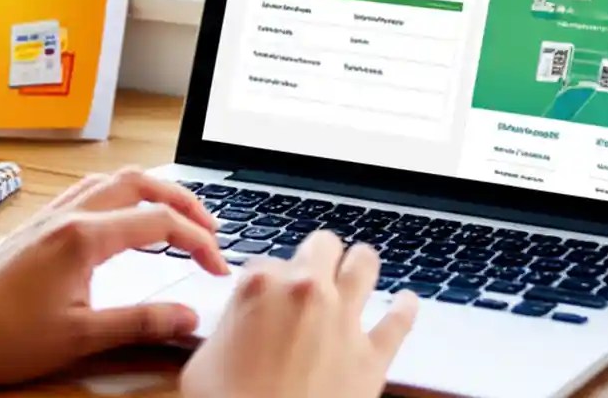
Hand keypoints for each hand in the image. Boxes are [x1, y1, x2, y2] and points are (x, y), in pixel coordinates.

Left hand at [0, 167, 229, 395]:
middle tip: (210, 229)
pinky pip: (88, 191)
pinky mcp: (37, 227)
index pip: (160, 222)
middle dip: (183, 201)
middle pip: (141, 183)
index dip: (199, 242)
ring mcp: (50, 217)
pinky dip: (120, 195)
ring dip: (152, 191)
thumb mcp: (81, 336)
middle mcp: (67, 216)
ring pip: (113, 180)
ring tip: (176, 215)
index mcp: (83, 237)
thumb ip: (141, 322)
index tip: (217, 267)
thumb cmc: (1, 338)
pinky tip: (123, 217)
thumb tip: (186, 317)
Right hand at [181, 231, 419, 397]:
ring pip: (365, 264)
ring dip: (360, 264)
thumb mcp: (201, 363)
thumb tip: (234, 328)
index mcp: (261, 288)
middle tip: (313, 270)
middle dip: (317, 256)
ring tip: (359, 267)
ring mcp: (344, 320)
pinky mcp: (372, 354)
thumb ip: (224, 330)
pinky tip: (406, 301)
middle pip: (322, 246)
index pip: (266, 260)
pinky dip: (405, 307)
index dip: (267, 277)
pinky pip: (400, 320)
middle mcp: (307, 293)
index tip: (267, 291)